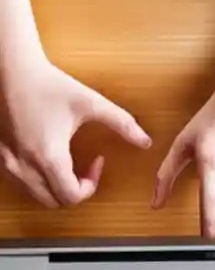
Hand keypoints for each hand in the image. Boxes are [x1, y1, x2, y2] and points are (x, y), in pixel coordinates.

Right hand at [0, 57, 151, 207]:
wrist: (9, 68)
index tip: (98, 163)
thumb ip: (122, 123)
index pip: (70, 196)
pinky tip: (46, 156)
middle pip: (53, 202)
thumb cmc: (49, 84)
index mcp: (48, 155)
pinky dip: (36, 179)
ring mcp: (7, 160)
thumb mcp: (91, 103)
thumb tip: (146, 141)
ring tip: (67, 163)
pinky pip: (19, 181)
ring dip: (54, 188)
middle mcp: (24, 164)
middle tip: (85, 169)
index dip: (91, 187)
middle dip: (74, 191)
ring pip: (35, 194)